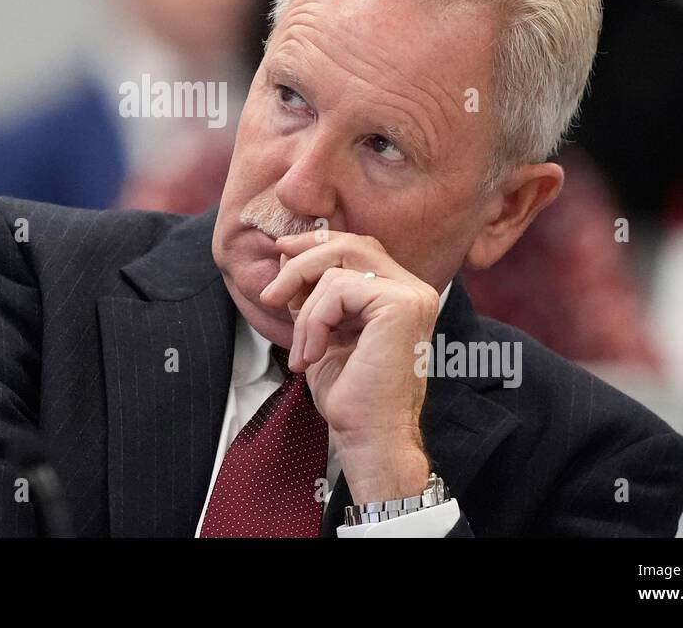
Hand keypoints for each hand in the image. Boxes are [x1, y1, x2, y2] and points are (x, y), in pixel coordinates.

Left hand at [258, 229, 440, 501]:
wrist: (369, 437)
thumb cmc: (349, 395)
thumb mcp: (320, 332)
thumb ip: (311, 294)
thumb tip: (286, 255)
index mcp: (399, 293)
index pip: (357, 247)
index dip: (316, 245)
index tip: (280, 256)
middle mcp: (413, 289)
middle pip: (349, 245)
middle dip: (301, 263)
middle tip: (270, 295)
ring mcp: (411, 295)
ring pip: (337, 267)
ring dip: (305, 310)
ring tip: (302, 350)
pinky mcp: (401, 305)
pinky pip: (337, 290)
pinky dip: (314, 322)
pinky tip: (313, 355)